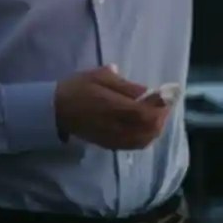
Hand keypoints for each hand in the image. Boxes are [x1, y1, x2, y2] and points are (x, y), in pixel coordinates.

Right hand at [54, 65, 170, 149]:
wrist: (54, 110)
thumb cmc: (76, 88)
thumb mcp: (98, 77)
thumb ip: (124, 84)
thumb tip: (145, 90)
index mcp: (114, 107)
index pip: (147, 113)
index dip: (162, 105)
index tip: (168, 94)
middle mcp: (117, 127)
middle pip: (150, 129)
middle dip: (162, 116)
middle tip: (164, 103)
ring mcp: (114, 138)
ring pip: (145, 140)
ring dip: (156, 127)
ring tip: (156, 114)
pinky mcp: (109, 144)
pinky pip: (134, 145)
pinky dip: (146, 136)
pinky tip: (145, 126)